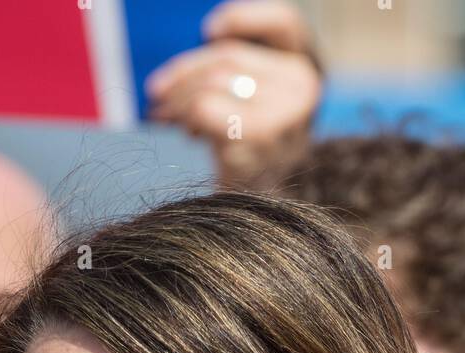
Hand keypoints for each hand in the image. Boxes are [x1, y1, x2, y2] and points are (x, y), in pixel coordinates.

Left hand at [145, 1, 321, 189]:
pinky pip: (204, 111)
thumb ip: (243, 68)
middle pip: (230, 57)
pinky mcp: (255, 144)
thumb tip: (210, 35)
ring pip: (214, 83)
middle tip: (156, 91)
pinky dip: (187, 120)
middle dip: (184, 72)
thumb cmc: (252, 154)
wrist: (263, 220)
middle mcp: (303, 92)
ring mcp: (282, 119)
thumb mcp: (257, 102)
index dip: (245, 16)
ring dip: (179, 99)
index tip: (208, 30)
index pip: (284, 22)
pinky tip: (189, 135)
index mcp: (308, 73)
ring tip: (168, 116)